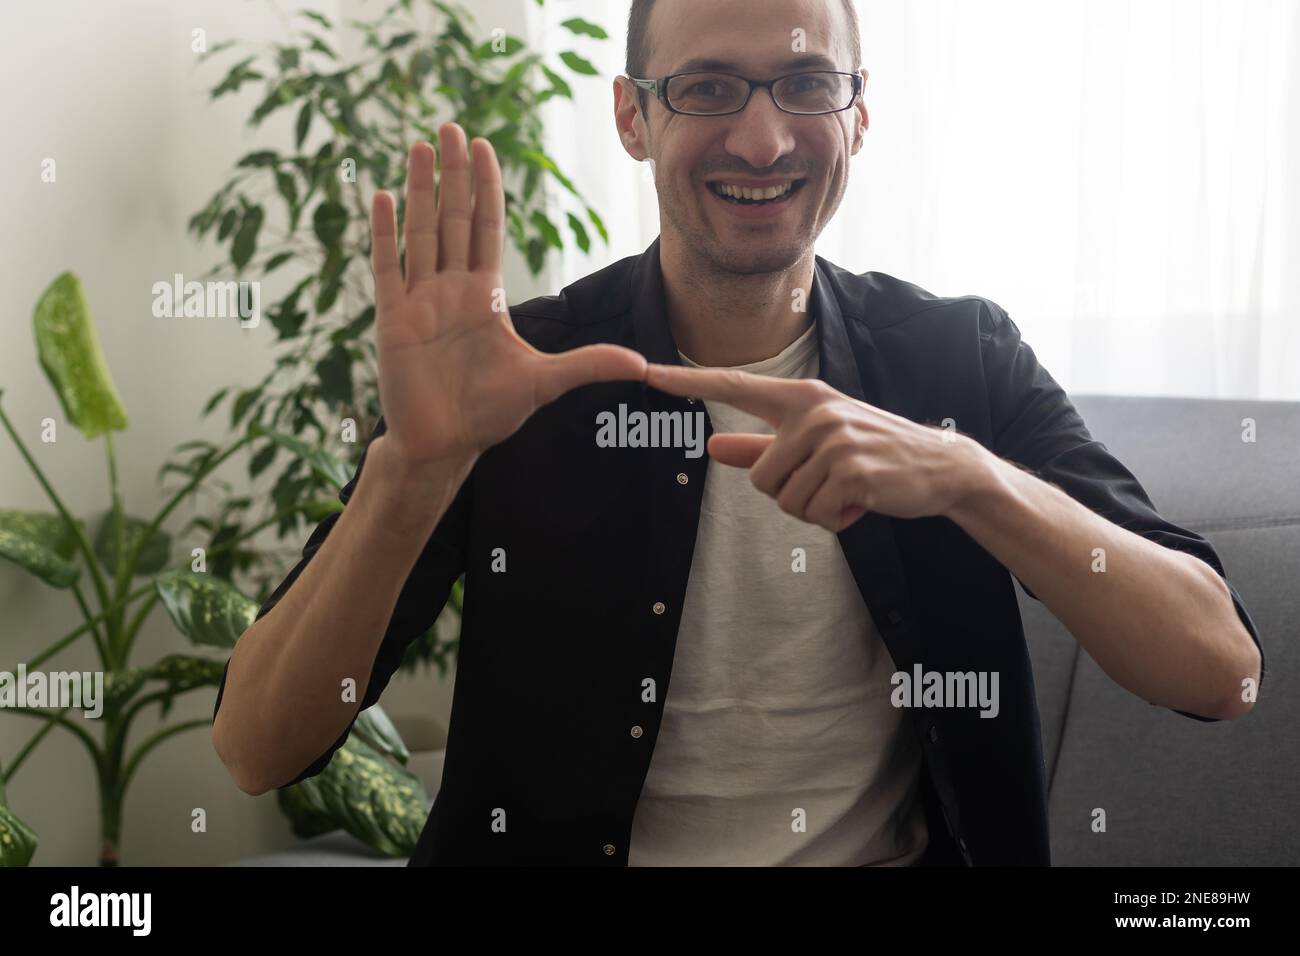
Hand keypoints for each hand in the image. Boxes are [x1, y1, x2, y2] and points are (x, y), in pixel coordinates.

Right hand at [370, 124, 646, 468]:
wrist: (445, 444)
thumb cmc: (489, 413)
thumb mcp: (545, 382)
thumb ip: (588, 365)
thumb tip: (641, 364)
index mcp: (485, 295)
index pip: (487, 228)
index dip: (487, 187)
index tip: (486, 147)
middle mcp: (451, 289)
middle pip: (454, 218)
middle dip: (454, 172)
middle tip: (450, 126)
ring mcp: (420, 301)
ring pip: (421, 232)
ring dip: (419, 189)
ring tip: (418, 146)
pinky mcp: (393, 320)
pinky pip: (388, 267)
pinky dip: (386, 233)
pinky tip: (384, 197)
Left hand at [645, 364, 989, 530]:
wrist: (936, 468)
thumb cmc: (869, 453)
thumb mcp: (814, 442)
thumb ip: (759, 445)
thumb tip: (711, 445)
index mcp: (800, 397)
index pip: (733, 384)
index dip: (686, 381)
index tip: (644, 371)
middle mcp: (814, 411)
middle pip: (759, 477)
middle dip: (790, 495)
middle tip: (829, 485)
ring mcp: (834, 439)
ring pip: (785, 500)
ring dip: (814, 510)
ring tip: (847, 491)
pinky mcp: (852, 470)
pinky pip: (815, 514)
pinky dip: (836, 520)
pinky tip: (861, 502)